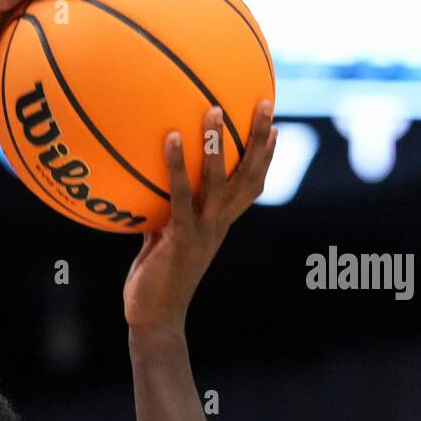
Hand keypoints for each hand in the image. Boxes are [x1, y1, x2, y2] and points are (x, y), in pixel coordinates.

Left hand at [123, 103, 277, 333]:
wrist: (154, 318)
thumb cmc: (154, 282)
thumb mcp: (161, 241)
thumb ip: (162, 214)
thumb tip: (147, 186)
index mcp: (219, 225)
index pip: (250, 188)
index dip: (265, 159)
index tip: (274, 128)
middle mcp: (219, 224)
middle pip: (249, 175)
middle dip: (259, 138)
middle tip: (265, 102)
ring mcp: (204, 231)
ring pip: (220, 181)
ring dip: (219, 143)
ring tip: (214, 109)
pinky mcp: (182, 238)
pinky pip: (181, 195)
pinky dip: (178, 165)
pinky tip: (172, 137)